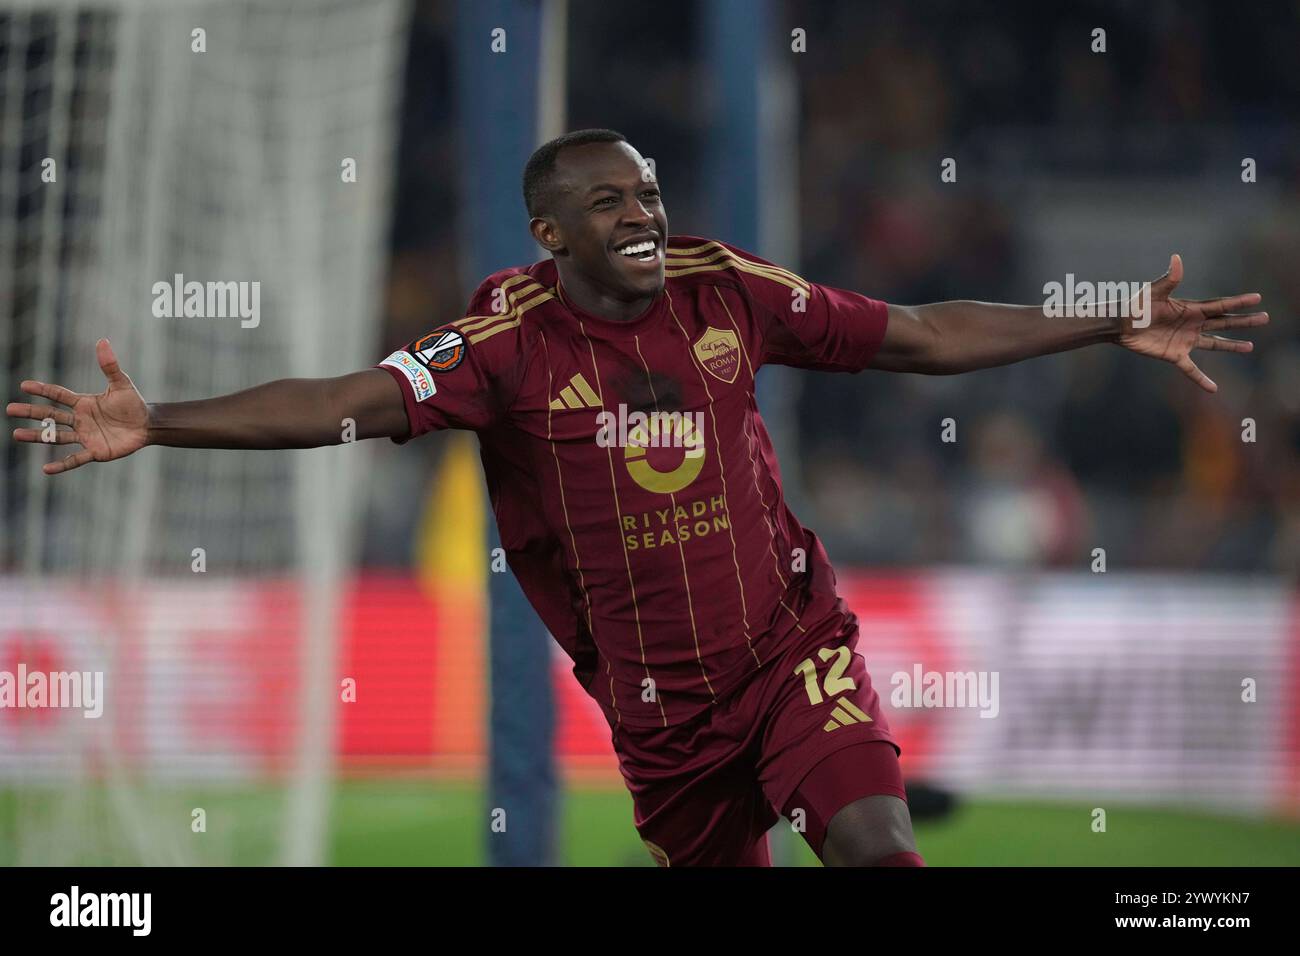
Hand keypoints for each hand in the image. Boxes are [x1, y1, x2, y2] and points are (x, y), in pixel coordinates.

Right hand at [7, 338, 149, 474]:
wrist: (147, 425)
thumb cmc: (133, 404)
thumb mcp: (121, 384)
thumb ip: (110, 366)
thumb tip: (103, 341)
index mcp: (83, 403)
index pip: (58, 395)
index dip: (43, 390)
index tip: (24, 385)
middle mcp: (80, 420)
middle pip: (50, 416)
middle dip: (30, 413)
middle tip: (9, 409)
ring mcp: (85, 436)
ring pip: (56, 437)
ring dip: (37, 436)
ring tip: (16, 435)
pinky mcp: (95, 451)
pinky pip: (75, 459)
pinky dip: (62, 465)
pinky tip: (46, 470)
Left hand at [1120, 254, 1269, 392]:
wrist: (1119, 324)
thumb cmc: (1135, 306)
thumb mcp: (1153, 292)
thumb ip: (1168, 279)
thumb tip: (1177, 259)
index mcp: (1190, 309)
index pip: (1220, 305)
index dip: (1238, 302)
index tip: (1257, 298)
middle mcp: (1192, 324)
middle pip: (1223, 323)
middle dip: (1244, 321)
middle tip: (1265, 318)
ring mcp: (1185, 340)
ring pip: (1214, 344)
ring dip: (1232, 346)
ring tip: (1250, 347)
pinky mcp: (1174, 355)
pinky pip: (1191, 369)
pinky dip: (1201, 379)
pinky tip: (1213, 388)